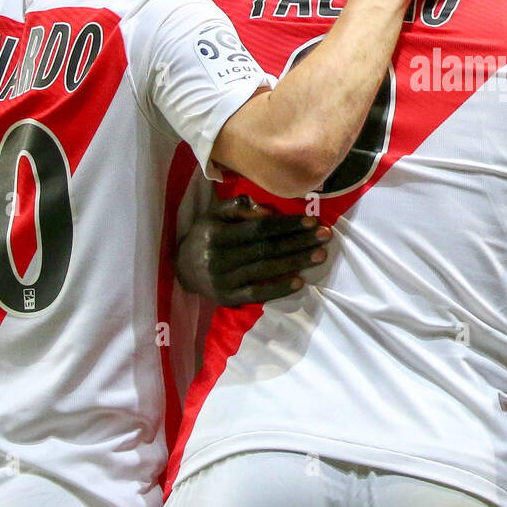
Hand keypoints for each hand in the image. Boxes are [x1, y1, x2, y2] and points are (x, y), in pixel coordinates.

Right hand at [175, 196, 330, 304]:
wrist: (182, 269)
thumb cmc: (205, 236)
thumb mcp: (214, 214)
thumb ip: (238, 207)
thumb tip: (268, 211)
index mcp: (217, 234)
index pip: (259, 229)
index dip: (287, 225)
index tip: (312, 221)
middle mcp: (219, 258)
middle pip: (266, 249)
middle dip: (299, 242)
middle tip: (325, 236)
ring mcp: (223, 281)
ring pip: (265, 271)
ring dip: (295, 262)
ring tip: (320, 255)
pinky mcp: (226, 299)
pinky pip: (256, 295)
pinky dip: (279, 289)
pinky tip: (300, 281)